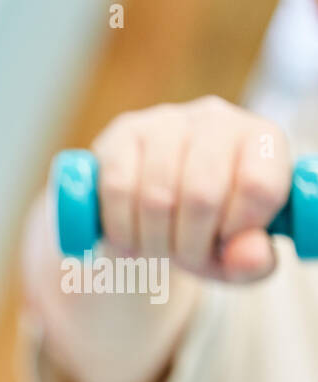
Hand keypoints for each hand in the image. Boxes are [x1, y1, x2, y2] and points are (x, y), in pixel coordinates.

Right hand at [91, 95, 289, 281]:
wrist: (147, 211)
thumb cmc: (202, 231)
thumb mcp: (234, 257)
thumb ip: (252, 263)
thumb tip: (247, 257)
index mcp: (262, 140)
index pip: (259, 187)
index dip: (237, 231)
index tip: (224, 243)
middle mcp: (218, 119)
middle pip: (202, 195)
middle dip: (188, 244)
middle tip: (183, 259)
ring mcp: (166, 120)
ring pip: (157, 196)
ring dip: (153, 242)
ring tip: (155, 250)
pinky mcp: (122, 132)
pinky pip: (119, 189)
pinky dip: (122, 229)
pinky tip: (128, 240)